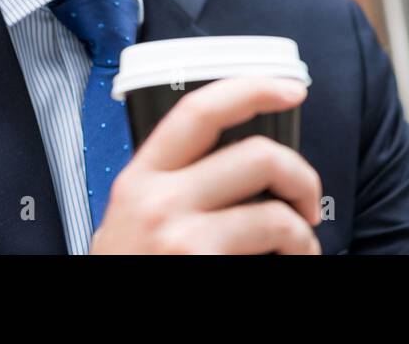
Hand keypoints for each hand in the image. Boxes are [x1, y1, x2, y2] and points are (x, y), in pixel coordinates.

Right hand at [89, 76, 322, 253]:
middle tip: (306, 201)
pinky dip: (294, 262)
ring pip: (276, 216)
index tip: (290, 89)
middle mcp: (159, 203)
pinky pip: (274, 257)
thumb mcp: (130, 217)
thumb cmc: (128, 270)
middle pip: (257, 156)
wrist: (103, 330)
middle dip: (300, 175)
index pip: (199, 111)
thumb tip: (234, 159)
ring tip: (298, 249)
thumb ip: (168, 183)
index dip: (252, 88)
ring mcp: (183, 242)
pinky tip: (283, 269)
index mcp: (141, 178)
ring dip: (302, 235)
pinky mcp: (205, 270)